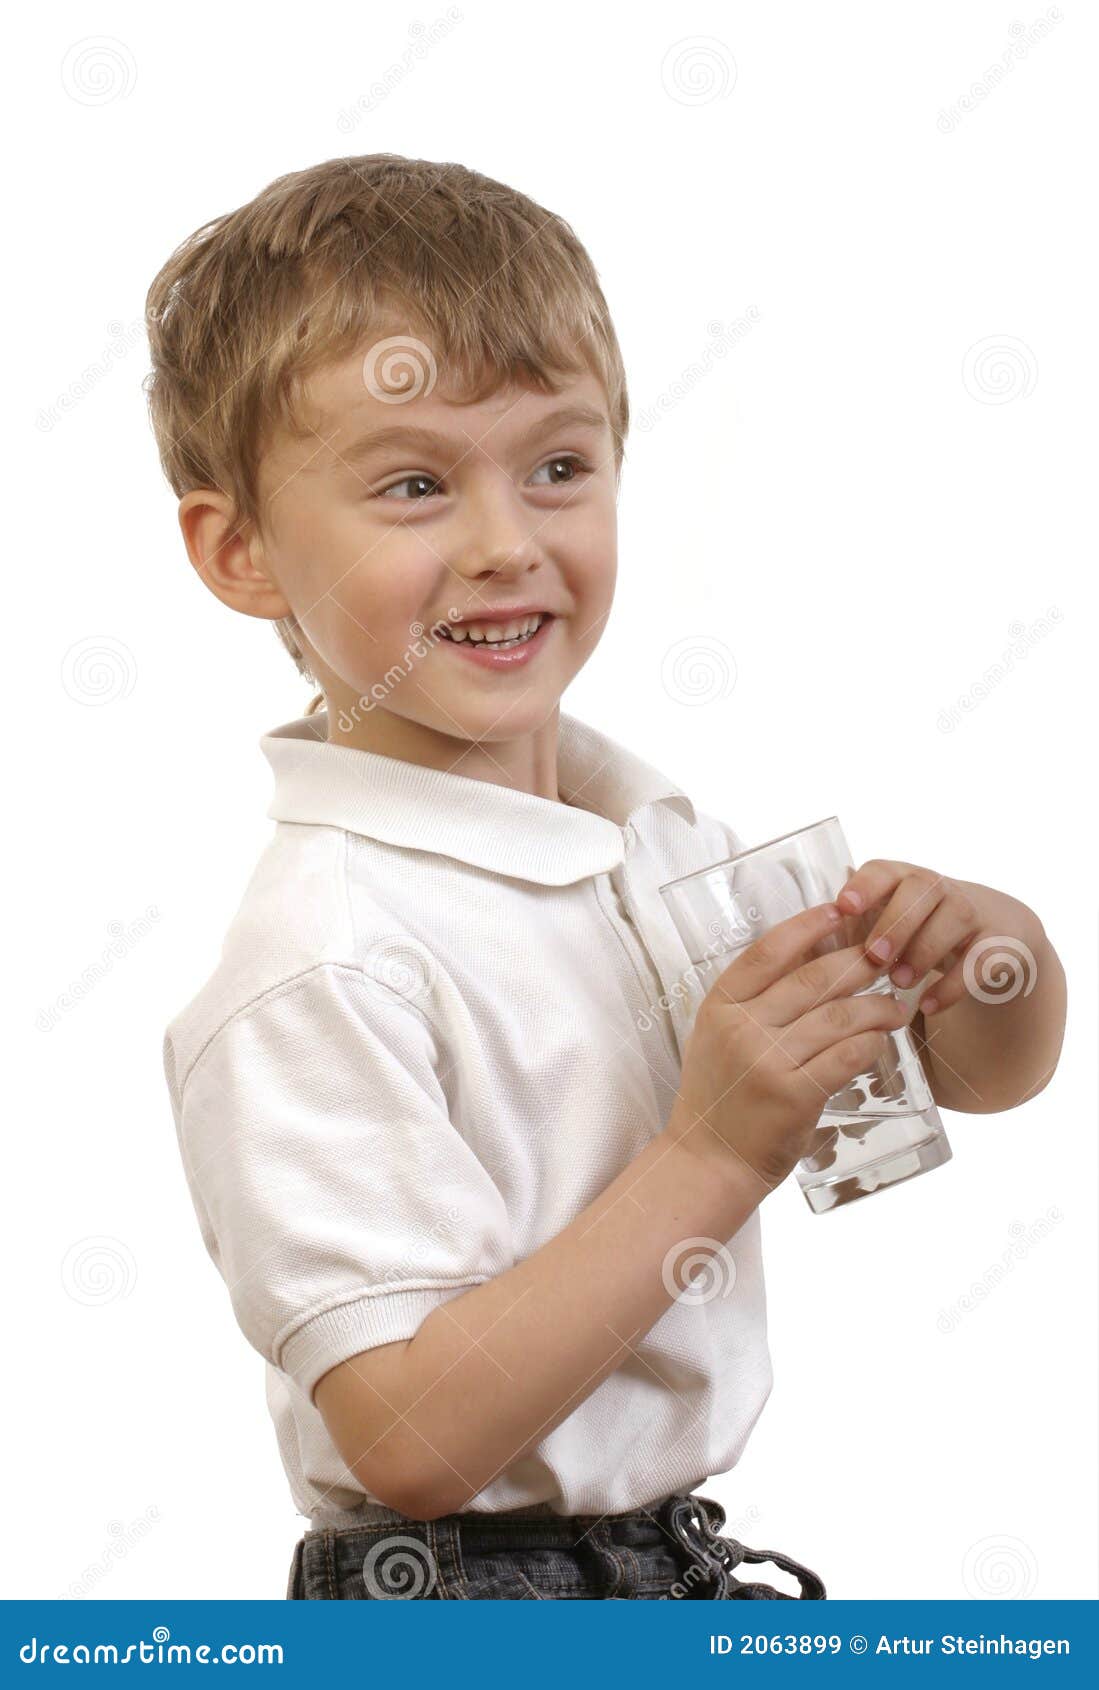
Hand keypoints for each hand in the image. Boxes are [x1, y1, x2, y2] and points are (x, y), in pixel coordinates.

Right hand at [667, 900, 915, 1190]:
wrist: (709, 1162)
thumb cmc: (720, 1098)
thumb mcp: (718, 1038)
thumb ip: (753, 1002)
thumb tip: (808, 958)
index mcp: (720, 1006)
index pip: (769, 950)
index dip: (809, 924)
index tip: (841, 909)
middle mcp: (742, 1027)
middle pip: (813, 977)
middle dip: (859, 962)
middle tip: (888, 959)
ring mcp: (768, 1060)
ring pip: (839, 1015)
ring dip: (877, 1005)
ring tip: (896, 1006)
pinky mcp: (795, 1094)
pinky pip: (847, 1055)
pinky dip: (871, 1042)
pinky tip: (881, 1040)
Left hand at [835, 860, 1043, 1018]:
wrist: (995, 936)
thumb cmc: (920, 932)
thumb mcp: (888, 924)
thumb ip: (853, 931)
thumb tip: (799, 952)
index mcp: (903, 879)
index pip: (884, 870)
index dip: (865, 886)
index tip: (844, 907)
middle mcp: (940, 888)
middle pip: (922, 888)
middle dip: (896, 922)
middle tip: (875, 956)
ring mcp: (974, 912)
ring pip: (954, 917)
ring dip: (923, 951)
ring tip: (899, 981)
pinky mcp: (1000, 942)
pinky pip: (982, 958)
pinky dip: (953, 985)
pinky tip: (928, 1005)